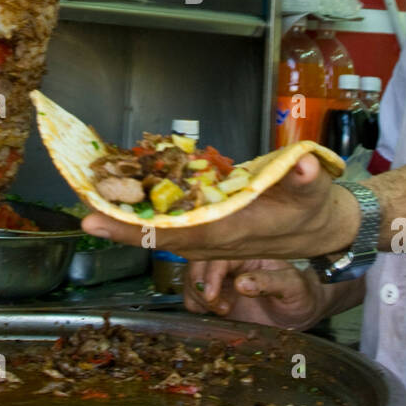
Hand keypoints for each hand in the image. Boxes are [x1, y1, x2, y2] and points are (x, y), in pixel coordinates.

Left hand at [81, 153, 357, 259]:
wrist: (323, 229)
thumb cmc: (314, 207)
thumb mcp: (315, 189)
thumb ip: (307, 177)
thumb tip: (303, 164)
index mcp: (231, 232)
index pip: (174, 233)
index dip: (135, 229)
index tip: (99, 220)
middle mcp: (213, 240)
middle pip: (156, 238)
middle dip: (119, 226)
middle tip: (82, 212)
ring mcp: (209, 239)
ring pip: (159, 234)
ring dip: (126, 222)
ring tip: (92, 202)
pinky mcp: (208, 231)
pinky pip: (169, 227)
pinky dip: (144, 217)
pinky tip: (123, 199)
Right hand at [183, 258, 327, 331]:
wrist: (300, 311)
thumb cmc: (300, 295)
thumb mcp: (292, 287)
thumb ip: (269, 283)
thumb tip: (241, 283)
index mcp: (247, 252)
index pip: (218, 257)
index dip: (211, 275)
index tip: (212, 296)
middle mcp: (230, 262)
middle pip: (198, 265)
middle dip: (200, 286)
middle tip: (218, 307)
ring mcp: (221, 279)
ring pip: (192, 280)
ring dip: (198, 297)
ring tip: (222, 311)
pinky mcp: (215, 296)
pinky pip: (193, 297)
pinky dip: (196, 305)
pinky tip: (214, 314)